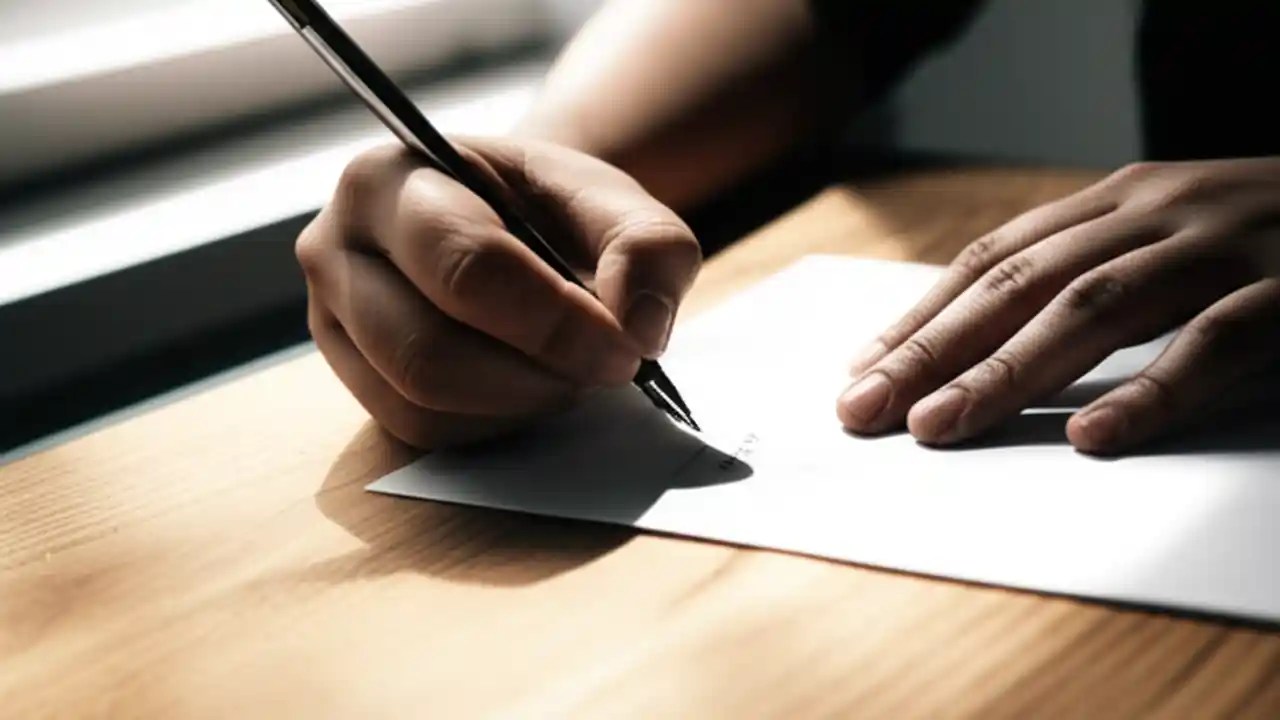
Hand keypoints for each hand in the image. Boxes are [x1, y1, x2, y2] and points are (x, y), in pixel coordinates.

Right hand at [298, 137, 700, 448]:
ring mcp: (333, 320)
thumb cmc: (549, 212)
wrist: (506, 225)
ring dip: (517, 403)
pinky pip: (418, 431)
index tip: (625, 346)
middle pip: (428, 351)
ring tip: (568, 371)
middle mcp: (336, 247)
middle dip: (536, 374)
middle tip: (606, 369)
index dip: (555, 322)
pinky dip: (491, 423)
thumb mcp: (614, 204)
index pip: (467, 266)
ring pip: (420, 401)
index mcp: (392, 177)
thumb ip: (647, 247)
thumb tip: (637, 324)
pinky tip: (527, 385)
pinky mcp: (350, 378)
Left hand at [838, 157, 1279, 453]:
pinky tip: (1094, 439)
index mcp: (1118, 200)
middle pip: (1019, 284)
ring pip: (1095, 309)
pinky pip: (1217, 346)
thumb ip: (1088, 273)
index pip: (993, 258)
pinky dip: (1152, 394)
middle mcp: (1158, 212)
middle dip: (932, 349)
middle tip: (866, 409)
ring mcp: (1228, 247)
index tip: (862, 369)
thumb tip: (981, 341)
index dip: (921, 315)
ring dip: (1007, 371)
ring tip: (941, 425)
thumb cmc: (1270, 237)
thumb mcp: (1166, 237)